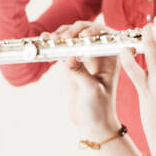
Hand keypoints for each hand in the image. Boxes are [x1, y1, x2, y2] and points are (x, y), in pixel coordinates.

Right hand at [58, 21, 122, 139]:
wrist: (92, 124)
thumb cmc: (99, 109)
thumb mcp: (91, 90)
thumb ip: (81, 72)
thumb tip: (69, 58)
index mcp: (110, 57)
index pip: (103, 34)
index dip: (92, 30)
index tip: (81, 37)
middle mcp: (98, 54)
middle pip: (85, 31)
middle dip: (73, 31)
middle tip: (62, 39)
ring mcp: (84, 58)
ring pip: (72, 38)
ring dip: (60, 36)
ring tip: (50, 39)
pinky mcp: (71, 64)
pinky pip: (62, 49)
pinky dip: (53, 44)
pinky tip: (44, 42)